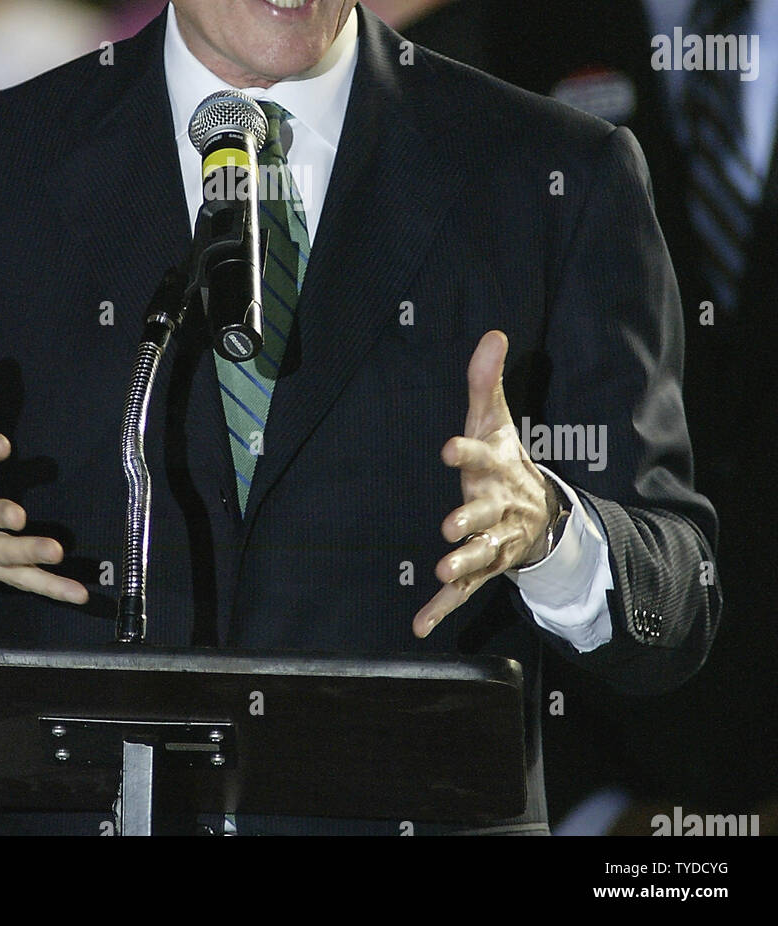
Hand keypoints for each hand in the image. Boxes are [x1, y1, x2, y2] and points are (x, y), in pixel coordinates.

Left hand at [413, 330, 551, 638]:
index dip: (466, 452)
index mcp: (496, 468)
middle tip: (449, 527)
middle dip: (469, 521)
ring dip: (463, 564)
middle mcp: (497, 506)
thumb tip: (493, 333)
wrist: (540, 511)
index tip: (448, 448)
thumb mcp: (495, 419)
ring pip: (479, 555)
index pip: (481, 455)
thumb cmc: (505, 460)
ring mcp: (493, 540)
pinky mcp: (484, 568)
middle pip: (483, 514)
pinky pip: (464, 591)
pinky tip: (419, 625)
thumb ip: (485, 379)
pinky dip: (442, 609)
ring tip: (442, 571)